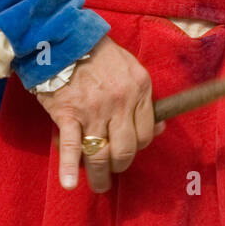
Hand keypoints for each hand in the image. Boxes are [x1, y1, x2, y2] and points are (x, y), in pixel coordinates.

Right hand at [34, 36, 163, 192]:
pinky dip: (69, 168)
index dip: (138, 146)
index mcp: (140, 88)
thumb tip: (159, 127)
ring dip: (101, 176)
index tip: (129, 150)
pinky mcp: (68, 115)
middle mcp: (121, 102)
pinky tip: (70, 184)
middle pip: (126, 148)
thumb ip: (144, 99)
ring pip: (101, 154)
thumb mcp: (131, 68)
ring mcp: (94, 110)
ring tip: (99, 185)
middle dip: (121, 164)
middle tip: (113, 170)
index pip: (146, 132)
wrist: (64, 40)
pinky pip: (71, 147)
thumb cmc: (98, 54)